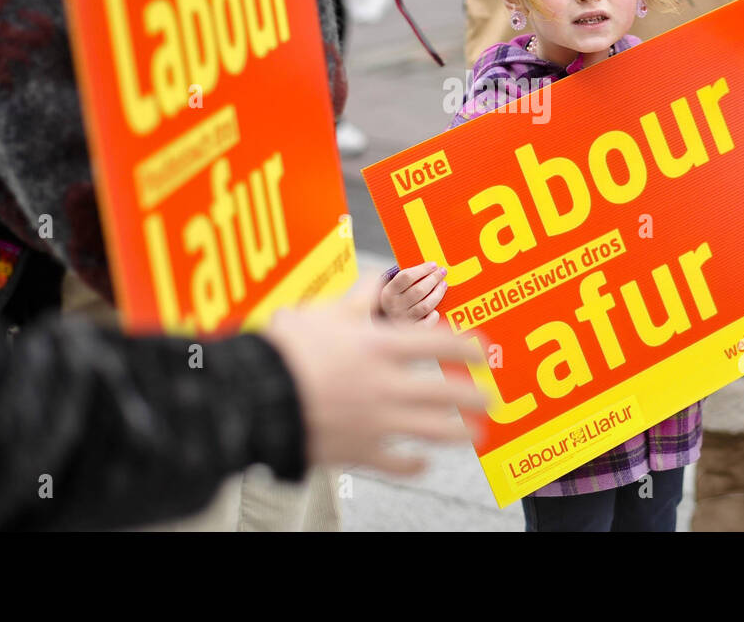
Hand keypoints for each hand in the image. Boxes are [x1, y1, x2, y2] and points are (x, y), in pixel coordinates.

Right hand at [263, 281, 485, 475]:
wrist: (253, 401)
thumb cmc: (286, 351)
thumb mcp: (324, 311)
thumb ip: (362, 297)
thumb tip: (387, 278)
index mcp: (379, 347)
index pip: (438, 342)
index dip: (465, 345)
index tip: (480, 349)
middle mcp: (385, 386)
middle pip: (445, 391)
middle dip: (475, 395)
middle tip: (490, 397)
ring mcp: (374, 422)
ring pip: (431, 430)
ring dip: (459, 432)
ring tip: (476, 432)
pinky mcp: (358, 452)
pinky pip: (395, 463)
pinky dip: (413, 465)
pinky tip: (423, 463)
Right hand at [380, 261, 447, 325]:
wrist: (385, 326)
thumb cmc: (396, 300)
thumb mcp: (395, 288)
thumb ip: (408, 278)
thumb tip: (429, 267)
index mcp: (388, 292)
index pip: (406, 277)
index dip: (422, 269)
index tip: (433, 265)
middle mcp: (394, 307)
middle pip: (418, 290)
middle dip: (433, 279)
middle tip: (442, 272)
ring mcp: (403, 319)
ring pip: (425, 305)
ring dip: (438, 293)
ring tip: (443, 285)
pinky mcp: (411, 330)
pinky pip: (427, 323)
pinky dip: (433, 316)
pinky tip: (436, 310)